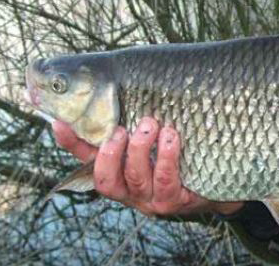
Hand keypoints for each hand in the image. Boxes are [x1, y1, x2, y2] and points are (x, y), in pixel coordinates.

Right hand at [52, 117, 242, 217]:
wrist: (218, 173)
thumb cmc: (180, 144)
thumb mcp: (154, 128)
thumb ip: (133, 112)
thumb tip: (116, 78)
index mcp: (118, 170)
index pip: (86, 158)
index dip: (70, 142)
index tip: (60, 121)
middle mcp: (129, 189)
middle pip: (105, 179)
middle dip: (110, 152)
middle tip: (123, 128)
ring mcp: (150, 198)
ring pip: (134, 178)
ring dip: (141, 149)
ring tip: (152, 124)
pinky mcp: (174, 201)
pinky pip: (165, 182)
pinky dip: (166, 157)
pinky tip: (172, 138)